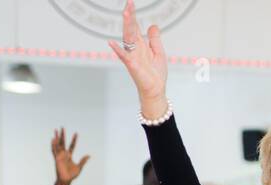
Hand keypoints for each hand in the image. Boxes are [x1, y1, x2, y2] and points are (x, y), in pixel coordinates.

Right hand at [51, 128, 89, 184]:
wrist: (66, 180)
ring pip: (58, 144)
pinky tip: (53, 139)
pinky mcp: (56, 158)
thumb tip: (89, 155)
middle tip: (62, 127)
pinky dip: (53, 145)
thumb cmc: (72, 175)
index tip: (76, 133)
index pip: (72, 145)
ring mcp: (60, 155)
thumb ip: (83, 161)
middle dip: (63, 135)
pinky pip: (54, 150)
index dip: (74, 140)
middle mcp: (64, 154)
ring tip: (56, 130)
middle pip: (63, 142)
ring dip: (57, 137)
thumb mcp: (79, 167)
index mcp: (69, 155)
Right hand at [108, 0, 169, 117]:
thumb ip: (154, 39)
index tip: (131, 3)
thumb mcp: (158, 52)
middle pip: (130, 29)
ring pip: (128, 38)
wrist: (156, 90)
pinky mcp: (132, 65)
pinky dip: (117, 50)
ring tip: (126, 14)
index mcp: (140, 45)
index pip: (135, 26)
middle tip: (129, 3)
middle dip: (130, 16)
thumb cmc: (155, 74)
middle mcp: (134, 48)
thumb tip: (152, 25)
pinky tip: (111, 42)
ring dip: (126, 26)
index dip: (133, 15)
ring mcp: (132, 56)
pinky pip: (123, 56)